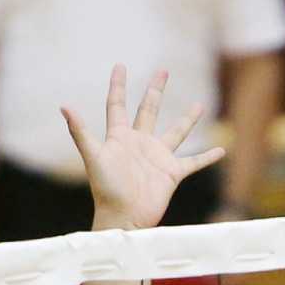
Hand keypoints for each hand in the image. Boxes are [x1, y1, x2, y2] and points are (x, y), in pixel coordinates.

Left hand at [61, 67, 221, 232]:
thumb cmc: (105, 190)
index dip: (118, 85)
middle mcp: (140, 143)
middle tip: (163, 71)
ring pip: (176, 132)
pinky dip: (207, 157)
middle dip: (156, 91)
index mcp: (119, 137)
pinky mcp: (171, 174)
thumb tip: (63, 105)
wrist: (123, 218)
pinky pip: (193, 162)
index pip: (118, 105)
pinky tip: (221, 150)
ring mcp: (157, 157)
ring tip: (199, 106)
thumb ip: (80, 131)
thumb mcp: (93, 157)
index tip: (120, 66)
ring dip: (188, 119)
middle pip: (149, 110)